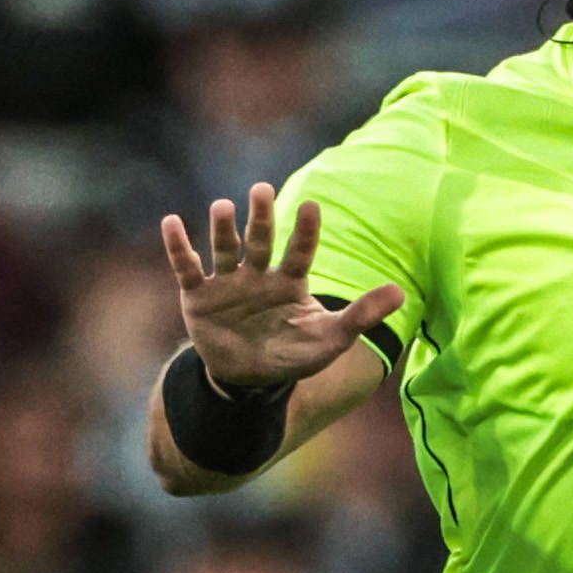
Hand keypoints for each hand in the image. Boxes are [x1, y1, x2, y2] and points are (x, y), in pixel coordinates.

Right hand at [160, 183, 403, 394]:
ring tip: (222, 207)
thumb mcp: (330, 339)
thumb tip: (401, 292)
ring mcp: (228, 283)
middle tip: (261, 190)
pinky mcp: (199, 296)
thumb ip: (362, 314)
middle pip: (260, 241)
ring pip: (225, 249)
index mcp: (290, 281)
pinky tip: (171, 223)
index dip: (305, 232)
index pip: (299, 251)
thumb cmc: (293, 355)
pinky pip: (187, 268)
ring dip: (223, 229)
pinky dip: (179, 247)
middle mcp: (258, 274)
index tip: (311, 206)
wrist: (250, 382)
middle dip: (260, 217)